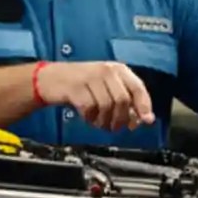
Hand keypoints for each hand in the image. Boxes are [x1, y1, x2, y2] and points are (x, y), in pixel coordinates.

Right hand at [35, 61, 156, 130]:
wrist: (51, 78)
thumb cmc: (82, 85)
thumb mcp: (106, 87)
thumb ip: (125, 101)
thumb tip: (141, 119)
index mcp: (118, 69)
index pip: (138, 87)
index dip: (144, 106)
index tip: (146, 121)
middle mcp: (106, 70)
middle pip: (122, 100)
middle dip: (121, 119)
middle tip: (115, 127)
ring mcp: (90, 77)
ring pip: (106, 106)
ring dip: (104, 121)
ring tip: (99, 122)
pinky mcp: (75, 87)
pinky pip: (89, 108)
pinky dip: (90, 118)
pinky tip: (87, 116)